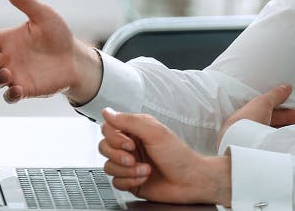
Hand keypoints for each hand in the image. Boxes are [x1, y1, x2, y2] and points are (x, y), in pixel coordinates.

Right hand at [0, 0, 101, 103]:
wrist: (74, 58)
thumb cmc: (56, 35)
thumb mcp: (43, 15)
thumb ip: (25, 1)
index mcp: (8, 39)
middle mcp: (7, 57)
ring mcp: (14, 74)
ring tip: (7, 73)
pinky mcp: (25, 88)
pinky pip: (10, 96)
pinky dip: (10, 95)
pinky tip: (17, 89)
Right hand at [99, 109, 230, 206]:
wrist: (190, 181)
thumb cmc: (179, 155)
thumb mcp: (155, 132)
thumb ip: (129, 121)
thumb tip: (108, 112)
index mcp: (136, 130)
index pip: (109, 128)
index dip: (114, 137)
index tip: (129, 143)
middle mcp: (131, 145)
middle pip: (104, 147)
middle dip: (118, 155)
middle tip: (134, 158)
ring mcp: (130, 164)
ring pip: (108, 166)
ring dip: (127, 170)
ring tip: (144, 169)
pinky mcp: (130, 180)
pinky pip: (116, 181)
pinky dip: (130, 181)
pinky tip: (144, 178)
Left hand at [217, 84, 294, 148]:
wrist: (239, 152)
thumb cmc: (245, 124)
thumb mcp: (262, 103)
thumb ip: (274, 95)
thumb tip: (286, 87)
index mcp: (242, 120)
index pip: (264, 113)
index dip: (281, 110)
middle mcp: (244, 134)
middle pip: (269, 125)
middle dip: (286, 121)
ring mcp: (250, 147)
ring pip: (270, 138)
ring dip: (284, 134)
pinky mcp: (257, 159)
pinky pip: (272, 150)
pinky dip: (281, 145)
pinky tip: (290, 145)